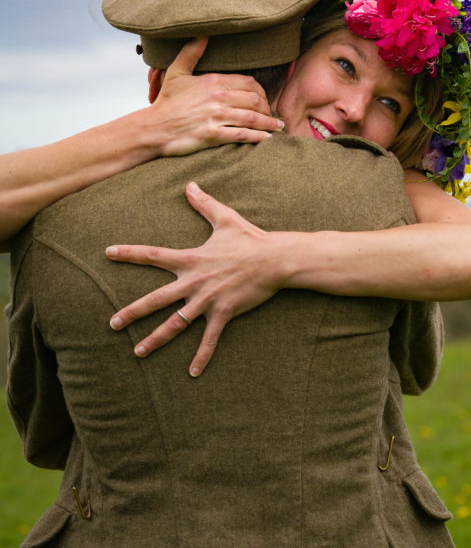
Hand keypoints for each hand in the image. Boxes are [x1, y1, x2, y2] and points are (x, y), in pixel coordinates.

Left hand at [107, 181, 284, 375]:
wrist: (274, 259)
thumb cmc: (250, 238)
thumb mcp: (225, 218)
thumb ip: (204, 203)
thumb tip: (190, 185)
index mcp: (191, 259)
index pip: (154, 256)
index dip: (130, 253)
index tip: (108, 253)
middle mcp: (194, 281)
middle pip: (156, 299)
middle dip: (132, 312)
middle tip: (112, 324)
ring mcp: (208, 300)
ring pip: (175, 324)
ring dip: (156, 340)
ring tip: (137, 352)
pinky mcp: (224, 313)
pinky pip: (209, 338)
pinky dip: (201, 356)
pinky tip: (192, 373)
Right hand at [149, 37, 282, 154]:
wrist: (153, 128)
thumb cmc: (166, 102)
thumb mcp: (176, 72)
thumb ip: (191, 53)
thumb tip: (202, 34)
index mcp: (213, 81)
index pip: (248, 82)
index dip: (261, 91)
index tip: (265, 99)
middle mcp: (218, 97)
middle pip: (254, 99)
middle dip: (267, 108)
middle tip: (272, 115)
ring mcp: (216, 116)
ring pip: (252, 117)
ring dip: (268, 123)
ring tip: (276, 128)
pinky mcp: (213, 135)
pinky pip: (242, 135)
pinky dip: (258, 137)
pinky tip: (266, 140)